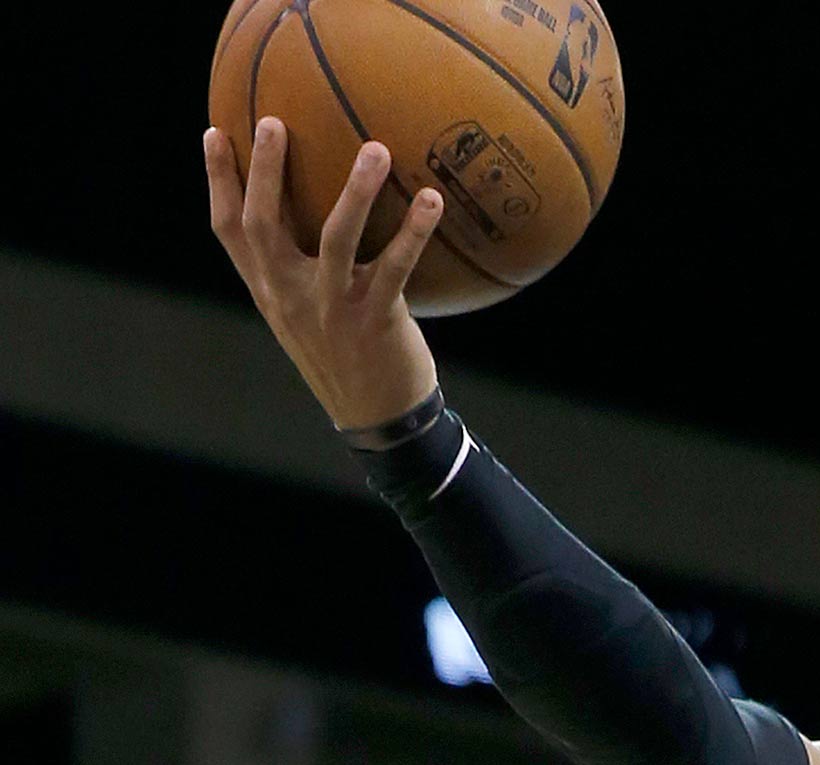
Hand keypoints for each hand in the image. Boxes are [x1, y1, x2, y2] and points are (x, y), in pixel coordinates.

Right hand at [205, 118, 444, 430]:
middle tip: (274, 122)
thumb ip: (301, 269)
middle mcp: (290, 295)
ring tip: (375, 148)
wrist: (377, 417)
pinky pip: (396, 267)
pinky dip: (413, 232)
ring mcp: (331, 306)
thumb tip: (317, 214)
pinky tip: (433, 201)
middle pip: (265, 224)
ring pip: (335, 238)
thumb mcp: (308, 314)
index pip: (230, 231)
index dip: (218, 182)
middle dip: (265, 172)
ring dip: (355, 190)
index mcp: (270, 290)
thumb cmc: (347, 355)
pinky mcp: (374, 318)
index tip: (215, 132)